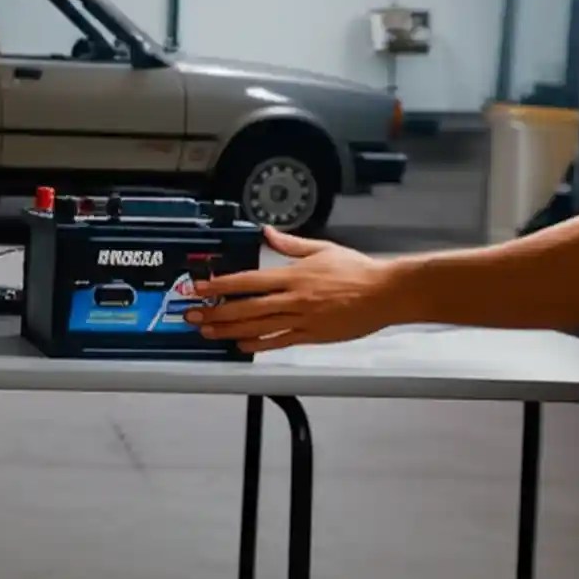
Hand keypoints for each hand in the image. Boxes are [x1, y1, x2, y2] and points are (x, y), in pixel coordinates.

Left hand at [186, 226, 397, 352]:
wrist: (386, 293)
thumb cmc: (357, 269)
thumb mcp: (322, 249)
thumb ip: (290, 244)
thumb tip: (267, 232)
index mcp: (293, 276)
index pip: (248, 281)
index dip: (220, 286)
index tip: (200, 288)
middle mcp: (293, 299)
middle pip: (246, 308)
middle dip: (215, 312)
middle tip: (192, 315)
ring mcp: (301, 320)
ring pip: (257, 328)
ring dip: (229, 331)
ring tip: (208, 331)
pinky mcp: (312, 336)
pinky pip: (279, 342)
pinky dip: (258, 345)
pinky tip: (241, 346)